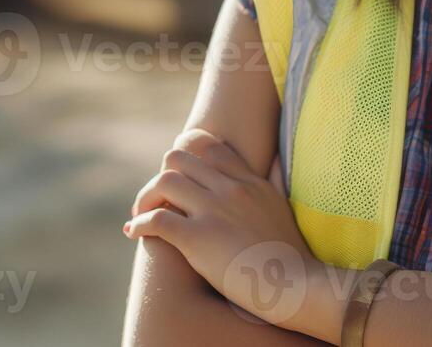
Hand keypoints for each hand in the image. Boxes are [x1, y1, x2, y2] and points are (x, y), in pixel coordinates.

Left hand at [123, 129, 319, 328]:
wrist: (296, 286)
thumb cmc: (289, 253)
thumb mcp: (282, 204)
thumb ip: (274, 177)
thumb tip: (273, 156)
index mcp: (249, 181)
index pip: (207, 145)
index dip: (183, 153)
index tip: (176, 174)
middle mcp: (231, 189)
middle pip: (178, 158)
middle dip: (160, 176)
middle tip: (156, 199)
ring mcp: (214, 212)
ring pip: (164, 182)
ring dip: (145, 198)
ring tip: (141, 215)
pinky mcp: (199, 239)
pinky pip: (158, 220)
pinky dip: (140, 224)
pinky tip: (135, 233)